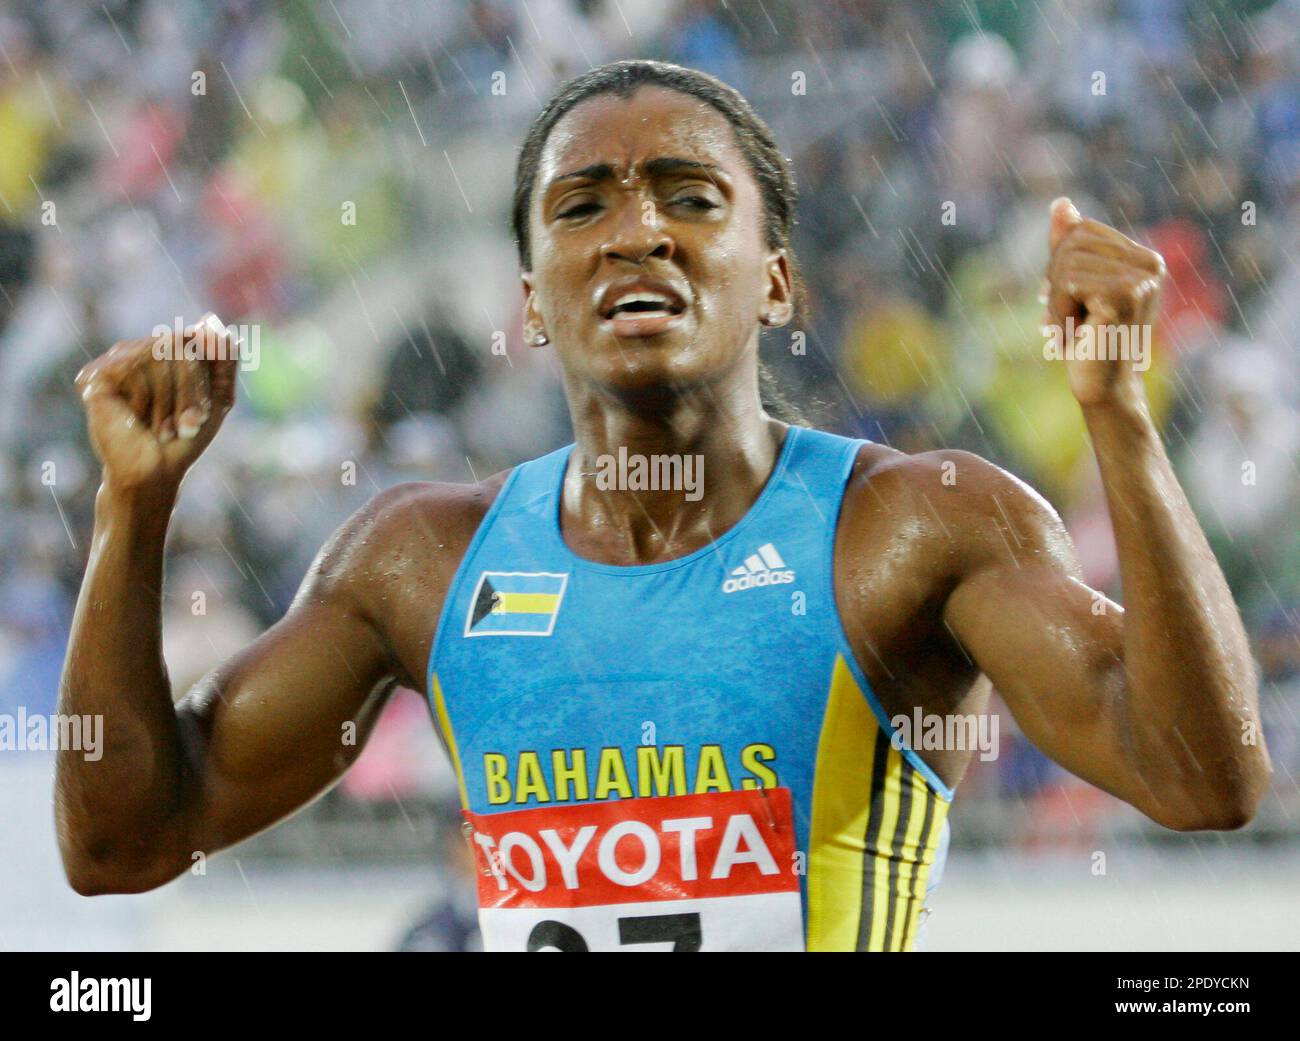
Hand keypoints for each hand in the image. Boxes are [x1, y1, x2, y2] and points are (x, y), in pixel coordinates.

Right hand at [75, 313, 239, 493]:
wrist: (156, 472)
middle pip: (179, 345)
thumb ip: (223, 360)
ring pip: (158, 355)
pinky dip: (146, 400)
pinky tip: (137, 420)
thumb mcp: (217, 397)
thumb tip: (217, 324)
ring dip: (170, 401)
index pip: (196, 338)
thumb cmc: (185, 437)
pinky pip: (133, 367)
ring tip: (162, 428)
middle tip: (185, 426)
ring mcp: (115, 362)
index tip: (207, 413)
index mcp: (165, 353)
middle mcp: (138, 351)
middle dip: (190, 391)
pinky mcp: (95, 376)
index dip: (204, 378)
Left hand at [1043, 197, 1165, 407]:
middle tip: (1071, 319)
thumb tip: (1060, 203)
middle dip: (1056, 282)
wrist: (1104, 389)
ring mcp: (1141, 278)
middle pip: (1072, 241)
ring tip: (1074, 329)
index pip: (1082, 230)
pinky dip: (1058, 312)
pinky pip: (1066, 283)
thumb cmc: (1088, 341)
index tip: (1071, 301)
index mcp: (1143, 258)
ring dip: (1056, 302)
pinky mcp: (1124, 295)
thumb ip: (1069, 245)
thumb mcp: (1073, 287)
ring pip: (1066, 263)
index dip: (1061, 265)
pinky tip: (1073, 335)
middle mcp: (1150, 263)